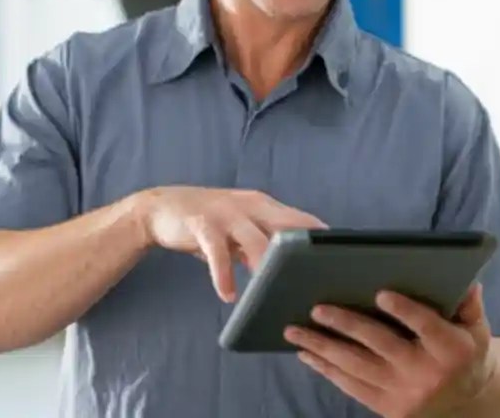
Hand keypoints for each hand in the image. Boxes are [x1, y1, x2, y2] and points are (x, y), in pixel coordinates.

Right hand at [137, 187, 326, 301]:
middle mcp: (249, 205)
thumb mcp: (240, 233)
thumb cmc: (208, 224)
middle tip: (317, 277)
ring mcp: (226, 213)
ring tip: (273, 292)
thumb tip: (289, 274)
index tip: (340, 259)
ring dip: (266, 266)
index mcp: (263, 206)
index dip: (320, 237)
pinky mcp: (202, 225)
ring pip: (255, 239)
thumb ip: (263, 247)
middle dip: (303, 250)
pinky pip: (217, 253)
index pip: (300, 219)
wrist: (159, 208)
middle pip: (286, 226)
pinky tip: (228, 295)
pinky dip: (224, 275)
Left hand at [286, 284, 494, 417]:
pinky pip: (351, 387)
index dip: (404, 311)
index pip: (426, 326)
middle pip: (381, 344)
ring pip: (357, 367)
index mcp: (451, 349)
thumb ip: (467, 302)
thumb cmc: (465, 353)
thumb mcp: (475, 327)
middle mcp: (425, 373)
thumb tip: (463, 276)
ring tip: (295, 331)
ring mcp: (403, 394)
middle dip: (346, 325)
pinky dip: (327, 370)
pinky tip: (307, 354)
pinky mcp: (387, 409)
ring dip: (323, 348)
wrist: (466, 403)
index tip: (380, 293)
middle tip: (317, 308)